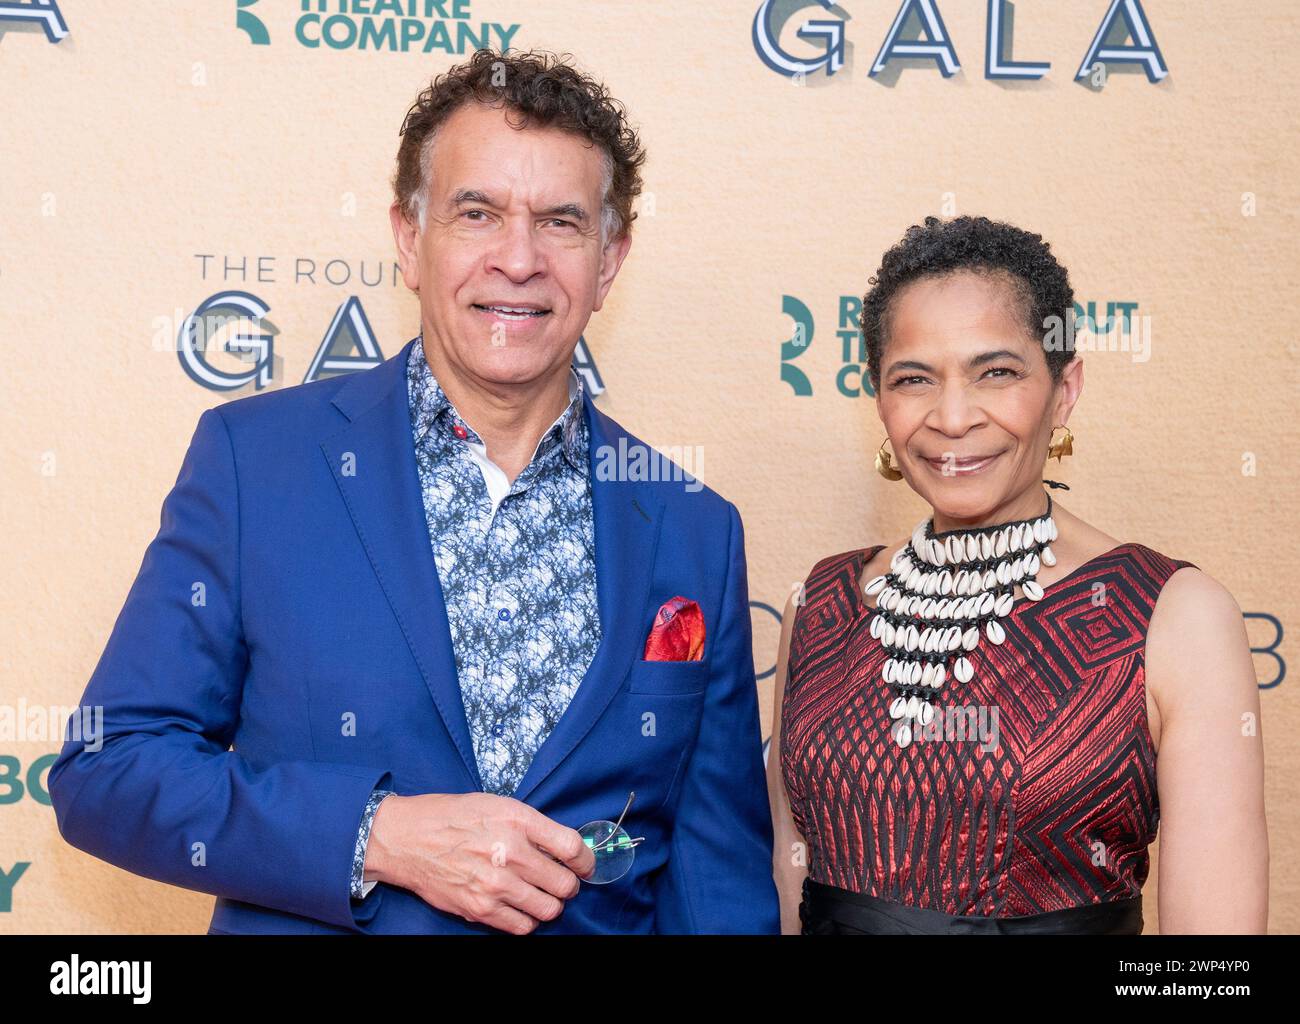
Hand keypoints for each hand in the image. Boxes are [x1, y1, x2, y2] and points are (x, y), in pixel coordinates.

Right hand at [364, 792, 595, 933]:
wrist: (407, 839)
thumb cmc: (452, 818)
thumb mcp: (498, 805)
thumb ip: (533, 826)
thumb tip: (564, 847)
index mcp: (517, 820)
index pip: (572, 847)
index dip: (586, 860)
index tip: (585, 864)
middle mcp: (510, 852)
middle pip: (565, 883)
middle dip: (568, 884)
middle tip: (560, 880)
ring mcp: (496, 884)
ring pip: (549, 909)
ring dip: (550, 904)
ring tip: (540, 894)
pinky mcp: (480, 909)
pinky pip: (523, 927)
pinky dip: (528, 919)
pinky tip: (520, 906)